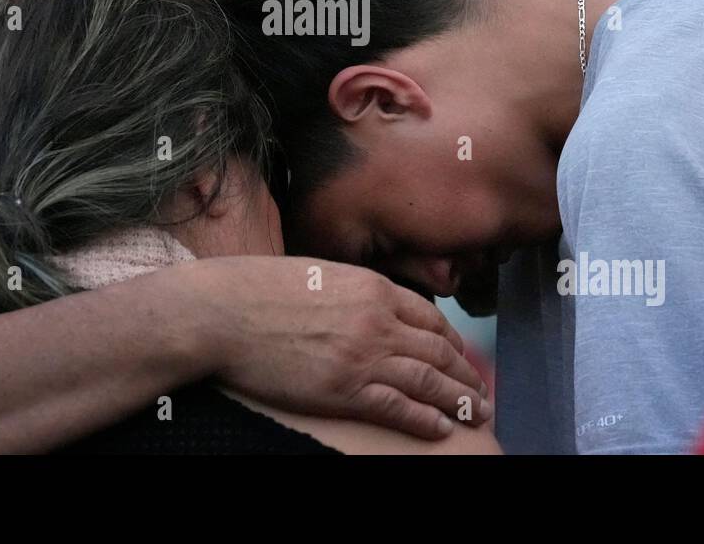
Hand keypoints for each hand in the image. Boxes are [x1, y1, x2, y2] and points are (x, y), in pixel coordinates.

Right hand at [191, 256, 490, 438]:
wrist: (223, 313)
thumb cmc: (258, 290)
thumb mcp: (317, 275)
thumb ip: (349, 291)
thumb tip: (360, 305)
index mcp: (371, 288)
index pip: (429, 317)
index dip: (452, 341)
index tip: (461, 356)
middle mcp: (376, 321)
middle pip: (438, 351)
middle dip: (464, 375)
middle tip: (480, 394)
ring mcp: (363, 356)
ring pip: (427, 380)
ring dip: (457, 400)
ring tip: (476, 415)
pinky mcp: (344, 389)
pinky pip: (398, 407)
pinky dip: (425, 419)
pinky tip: (441, 428)